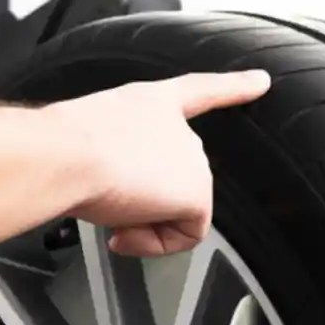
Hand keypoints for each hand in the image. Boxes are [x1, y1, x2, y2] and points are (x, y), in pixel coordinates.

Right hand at [46, 69, 270, 255]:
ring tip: (111, 210)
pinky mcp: (197, 195)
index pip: (199, 91)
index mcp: (153, 103)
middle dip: (143, 201)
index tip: (261, 81)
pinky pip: (185, 236)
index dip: (233, 86)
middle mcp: (179, 129)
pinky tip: (125, 231)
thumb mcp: (88, 137)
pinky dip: (155, 244)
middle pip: (175, 180)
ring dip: (142, 222)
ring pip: (176, 211)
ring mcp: (192, 161)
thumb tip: (114, 189)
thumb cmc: (63, 145)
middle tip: (107, 202)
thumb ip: (115, 155)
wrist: (65, 155)